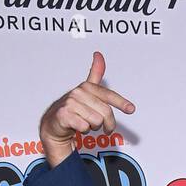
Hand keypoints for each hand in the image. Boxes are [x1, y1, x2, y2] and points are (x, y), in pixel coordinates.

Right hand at [39, 51, 134, 167]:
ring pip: (96, 122)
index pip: (108, 95)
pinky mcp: (64, 115)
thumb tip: (99, 54)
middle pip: (105, 113)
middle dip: (107, 124)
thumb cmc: (73, 109)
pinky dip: (83, 131)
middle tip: (102, 127)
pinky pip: (84, 127)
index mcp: (87, 87)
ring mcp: (70, 103)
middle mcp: (78, 92)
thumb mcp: (86, 92)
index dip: (121, 102)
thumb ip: (94, 75)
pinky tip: (76, 126)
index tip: (131, 109)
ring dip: (92, 128)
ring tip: (84, 123)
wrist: (54, 123)